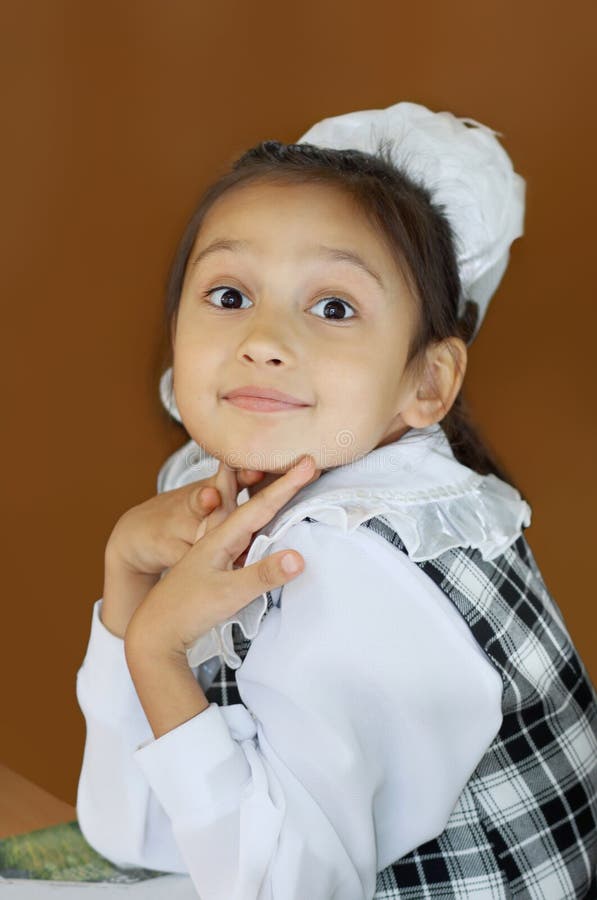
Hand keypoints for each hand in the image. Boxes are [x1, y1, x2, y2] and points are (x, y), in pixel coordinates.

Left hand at [124, 456, 320, 660]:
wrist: (153, 633)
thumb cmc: (185, 611)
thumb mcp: (227, 594)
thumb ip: (262, 575)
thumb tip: (298, 557)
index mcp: (220, 537)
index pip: (261, 505)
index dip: (287, 484)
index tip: (308, 462)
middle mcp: (219, 538)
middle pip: (254, 503)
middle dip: (279, 482)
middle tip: (302, 462)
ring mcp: (218, 552)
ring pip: (248, 517)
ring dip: (267, 498)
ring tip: (285, 479)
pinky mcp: (219, 566)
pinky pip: (245, 535)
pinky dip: (259, 523)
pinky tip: (264, 525)